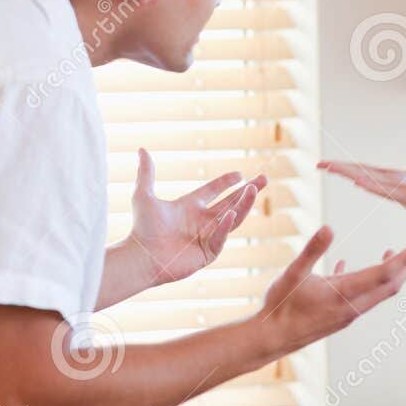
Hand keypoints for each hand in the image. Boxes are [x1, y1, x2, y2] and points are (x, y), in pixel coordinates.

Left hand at [127, 149, 264, 286]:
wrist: (141, 257)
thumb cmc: (141, 228)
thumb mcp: (144, 196)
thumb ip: (146, 173)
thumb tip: (142, 149)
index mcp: (190, 206)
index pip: (214, 191)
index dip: (226, 182)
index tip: (239, 173)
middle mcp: (202, 220)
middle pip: (231, 202)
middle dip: (248, 191)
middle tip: (264, 178)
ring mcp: (207, 237)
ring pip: (232, 218)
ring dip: (244, 204)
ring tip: (254, 189)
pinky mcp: (208, 252)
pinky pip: (221, 237)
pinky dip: (226, 226)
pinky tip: (231, 213)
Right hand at [256, 227, 405, 353]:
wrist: (271, 339)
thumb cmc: (281, 306)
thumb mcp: (293, 273)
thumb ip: (312, 250)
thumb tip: (328, 228)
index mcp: (343, 293)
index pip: (382, 275)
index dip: (401, 260)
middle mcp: (351, 306)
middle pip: (388, 288)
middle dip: (404, 269)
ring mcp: (346, 314)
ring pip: (377, 295)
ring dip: (389, 277)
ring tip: (391, 258)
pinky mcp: (338, 317)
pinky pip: (360, 299)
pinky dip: (365, 283)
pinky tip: (347, 267)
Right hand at [317, 144, 405, 230]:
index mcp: (394, 180)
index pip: (367, 170)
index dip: (347, 166)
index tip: (327, 163)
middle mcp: (393, 187)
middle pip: (363, 175)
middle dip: (341, 169)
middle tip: (319, 164)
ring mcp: (401, 195)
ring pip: (371, 182)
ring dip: (351, 174)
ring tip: (332, 169)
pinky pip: (389, 192)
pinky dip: (372, 186)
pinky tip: (357, 183)